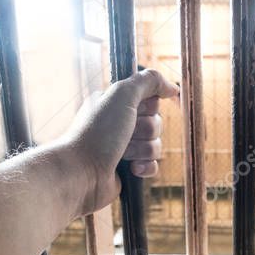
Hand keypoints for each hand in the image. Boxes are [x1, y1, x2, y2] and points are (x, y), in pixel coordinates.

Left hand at [60, 69, 178, 215]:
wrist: (82, 172)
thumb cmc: (98, 132)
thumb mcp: (122, 95)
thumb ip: (148, 81)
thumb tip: (172, 87)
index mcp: (115, 103)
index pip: (150, 98)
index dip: (148, 105)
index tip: (135, 109)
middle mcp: (119, 123)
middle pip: (156, 122)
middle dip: (146, 130)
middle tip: (127, 134)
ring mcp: (124, 147)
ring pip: (156, 144)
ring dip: (144, 149)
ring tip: (124, 154)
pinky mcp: (129, 168)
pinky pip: (153, 164)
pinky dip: (146, 166)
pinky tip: (132, 169)